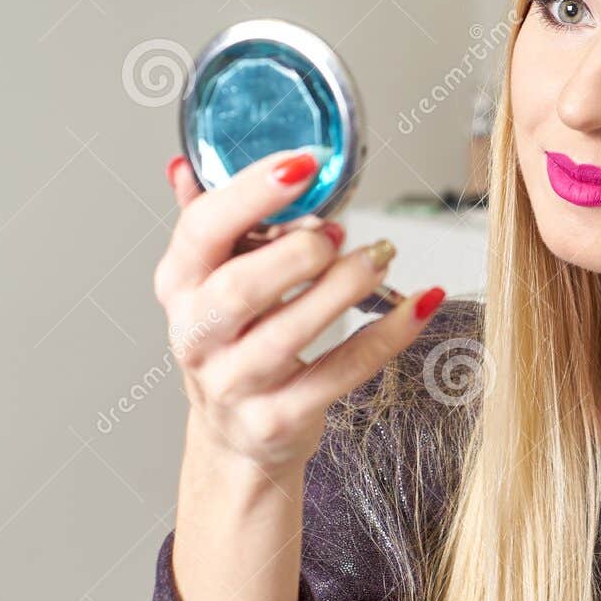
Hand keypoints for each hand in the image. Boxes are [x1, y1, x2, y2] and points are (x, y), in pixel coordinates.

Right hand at [153, 149, 444, 479]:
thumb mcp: (211, 279)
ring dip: (342, 288)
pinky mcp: (279, 419)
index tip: (303, 165)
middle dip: (296, 252)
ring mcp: (234, 383)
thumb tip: (186, 164)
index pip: (201, 231)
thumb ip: (208, 221)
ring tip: (379, 256)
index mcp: (179, 285)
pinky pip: (339, 372)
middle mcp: (197, 336)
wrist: (237, 435)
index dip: (251, 193)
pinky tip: (421, 302)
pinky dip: (386, 335)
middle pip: (237, 289)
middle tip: (338, 230)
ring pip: (286, 334)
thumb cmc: (233, 340)